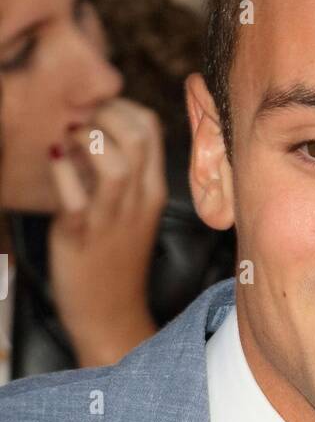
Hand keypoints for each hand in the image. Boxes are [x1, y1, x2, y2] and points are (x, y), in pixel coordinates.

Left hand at [47, 98, 166, 366]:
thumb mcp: (133, 212)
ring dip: (84, 138)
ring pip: (112, 159)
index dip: (120, 107)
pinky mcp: (81, 235)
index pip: (150, 126)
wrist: (110, 315)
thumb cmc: (116, 259)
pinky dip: (60, 169)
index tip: (96, 116)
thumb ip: (123, 173)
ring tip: (68, 144)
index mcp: (153, 191)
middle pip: (137, 133)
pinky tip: (54, 164)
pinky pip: (73, 191)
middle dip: (103, 114)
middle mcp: (138, 201)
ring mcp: (111, 218)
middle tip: (80, 125)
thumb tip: (95, 132)